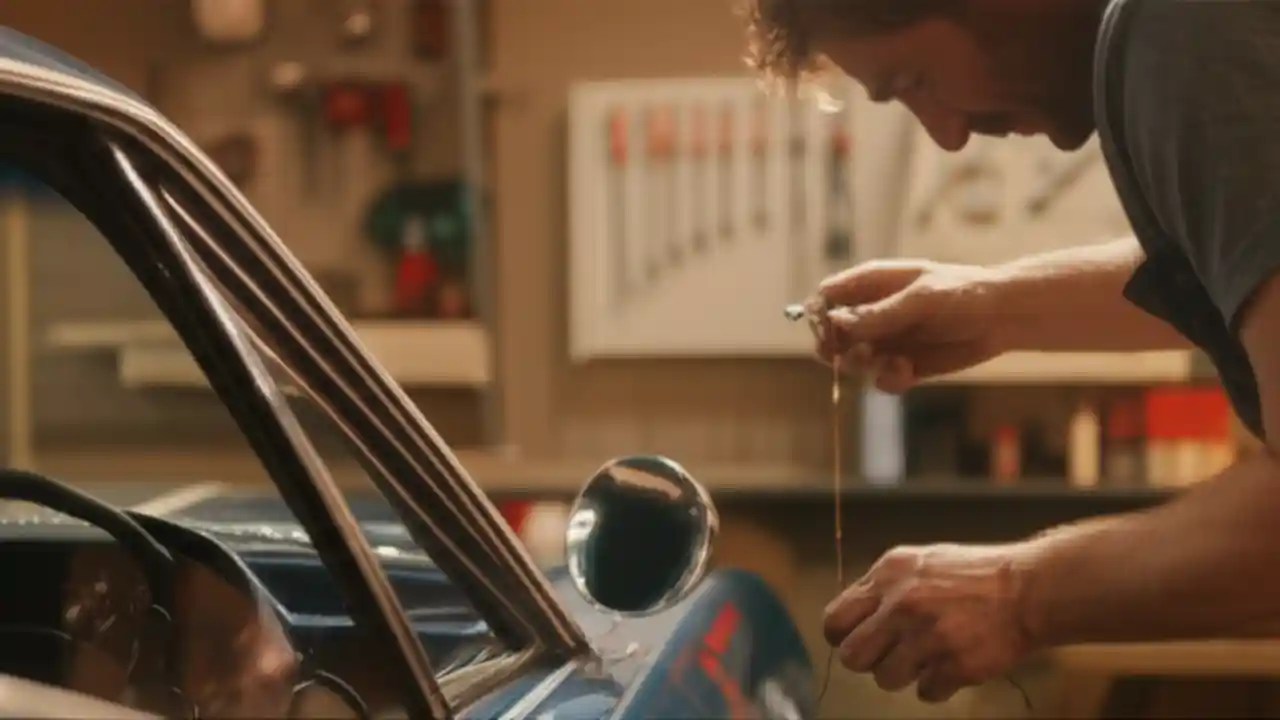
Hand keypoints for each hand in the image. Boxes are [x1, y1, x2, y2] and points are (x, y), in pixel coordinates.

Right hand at [811, 260, 1008, 392]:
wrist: (1003, 317)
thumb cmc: (964, 293)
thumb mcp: (921, 299)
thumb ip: (880, 313)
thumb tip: (837, 323)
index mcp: (870, 284)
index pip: (826, 297)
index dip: (820, 316)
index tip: (830, 335)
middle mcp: (871, 312)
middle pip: (831, 334)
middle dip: (838, 350)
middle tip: (860, 355)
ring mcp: (885, 340)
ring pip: (851, 361)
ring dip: (865, 367)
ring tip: (894, 363)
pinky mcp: (902, 365)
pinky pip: (879, 380)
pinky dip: (888, 380)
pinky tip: (909, 372)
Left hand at [822, 543, 1034, 702]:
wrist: (1027, 589)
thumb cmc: (971, 575)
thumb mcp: (918, 563)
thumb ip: (882, 587)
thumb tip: (853, 618)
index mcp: (888, 575)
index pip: (835, 620)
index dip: (842, 636)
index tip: (858, 639)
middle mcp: (902, 605)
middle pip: (852, 656)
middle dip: (868, 660)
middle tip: (890, 654)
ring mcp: (928, 637)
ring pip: (885, 679)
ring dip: (904, 674)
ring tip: (927, 656)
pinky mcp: (955, 666)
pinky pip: (925, 693)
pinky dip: (937, 684)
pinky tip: (952, 664)